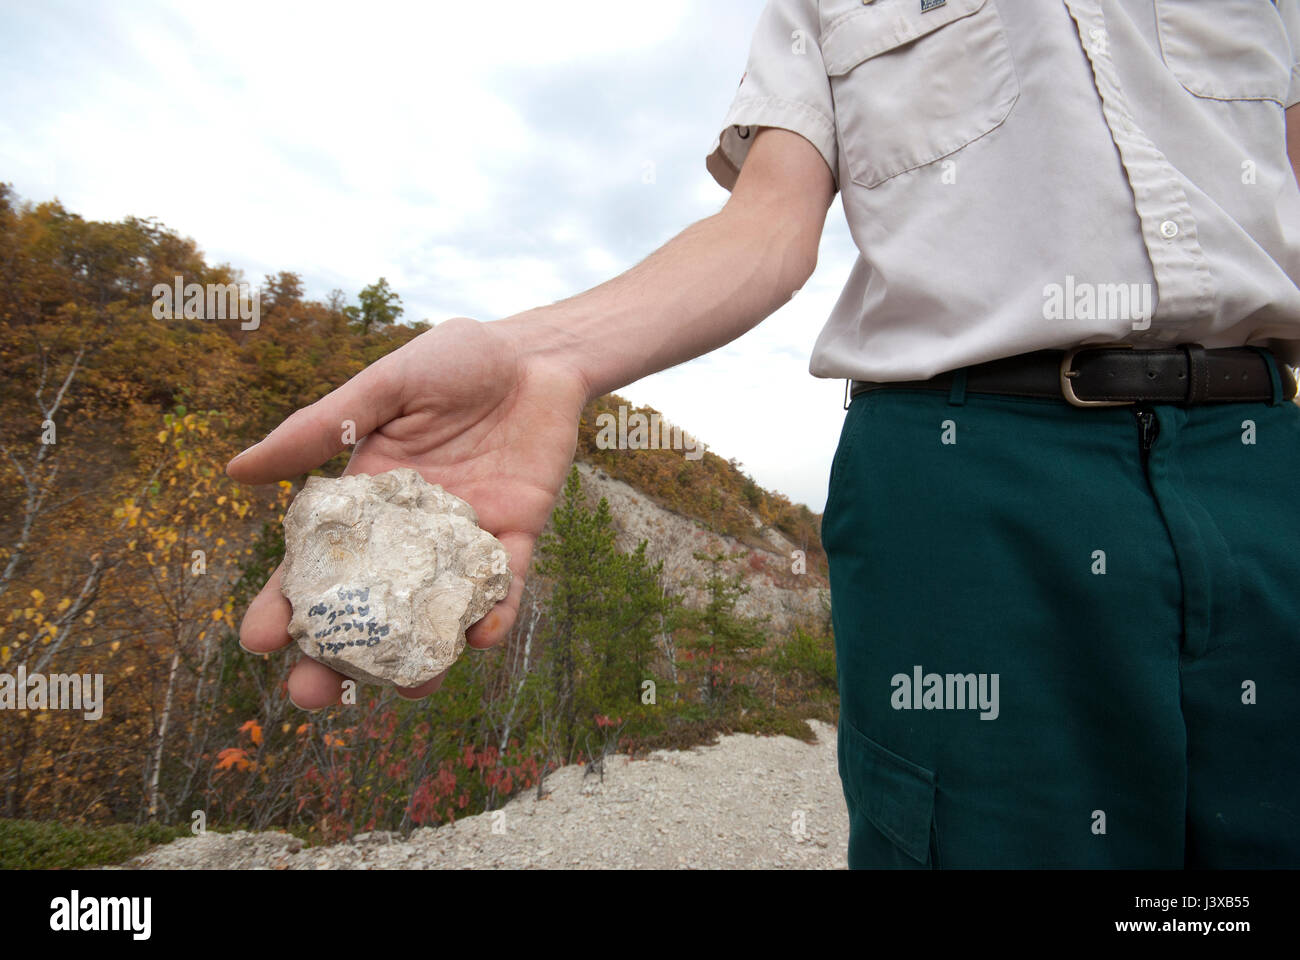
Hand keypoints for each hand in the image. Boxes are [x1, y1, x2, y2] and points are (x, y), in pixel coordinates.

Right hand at [227, 316, 588, 708]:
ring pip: (435, 619)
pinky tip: (482, 637)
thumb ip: (319, 428)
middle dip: (340, 660)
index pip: (315, 566)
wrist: (537, 355)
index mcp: (366, 502)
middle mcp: (409, 535)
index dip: (285, 606)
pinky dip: (495, 617)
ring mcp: (462, 543)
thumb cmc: (455, 361)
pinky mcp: (517, 538)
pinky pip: (504, 590)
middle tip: (314, 697)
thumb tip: (236, 472)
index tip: (259, 641)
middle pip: (367, 612)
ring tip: (409, 688)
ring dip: (422, 660)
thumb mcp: (382, 388)